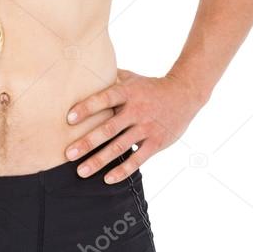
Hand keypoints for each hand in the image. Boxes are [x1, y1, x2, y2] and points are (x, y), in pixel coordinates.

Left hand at [64, 68, 203, 182]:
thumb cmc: (150, 86)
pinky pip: (138, 159)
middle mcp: (137, 110)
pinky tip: (107, 179)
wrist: (184, 94)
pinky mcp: (157, 142)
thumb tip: (84, 72)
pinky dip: (123, 171)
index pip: (105, 98)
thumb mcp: (131, 78)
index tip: (69, 118)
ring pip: (120, 147)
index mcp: (128, 92)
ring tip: (81, 171)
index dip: (87, 108)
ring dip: (99, 160)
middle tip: (68, 154)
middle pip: (109, 128)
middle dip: (87, 142)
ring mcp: (147, 128)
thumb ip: (110, 77)